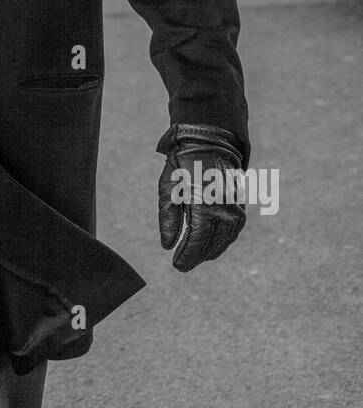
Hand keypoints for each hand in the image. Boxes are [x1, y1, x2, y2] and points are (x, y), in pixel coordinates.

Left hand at [156, 124, 245, 271]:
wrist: (209, 141)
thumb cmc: (182, 164)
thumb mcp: (168, 187)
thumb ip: (168, 218)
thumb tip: (168, 246)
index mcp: (202, 202)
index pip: (196, 238)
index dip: (186, 255)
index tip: (176, 265)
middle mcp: (222, 206)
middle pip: (211, 242)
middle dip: (196, 257)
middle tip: (183, 266)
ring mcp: (234, 205)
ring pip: (225, 238)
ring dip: (211, 251)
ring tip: (195, 259)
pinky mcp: (239, 203)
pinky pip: (234, 230)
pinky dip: (224, 241)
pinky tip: (213, 248)